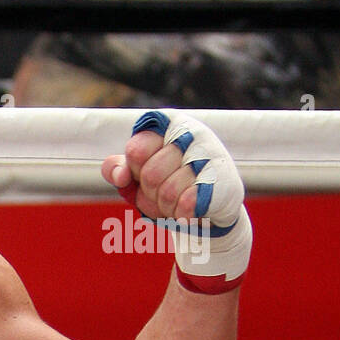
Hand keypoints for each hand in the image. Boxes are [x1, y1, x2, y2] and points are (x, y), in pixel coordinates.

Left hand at [100, 110, 251, 293]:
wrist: (209, 206)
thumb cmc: (166, 182)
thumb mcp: (136, 173)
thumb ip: (116, 168)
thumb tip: (121, 176)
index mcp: (169, 125)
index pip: (135, 151)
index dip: (135, 170)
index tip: (144, 171)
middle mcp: (193, 133)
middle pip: (150, 175)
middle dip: (150, 192)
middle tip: (163, 190)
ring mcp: (210, 156)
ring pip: (167, 193)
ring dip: (166, 206)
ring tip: (178, 199)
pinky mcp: (224, 182)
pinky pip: (186, 205)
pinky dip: (181, 215)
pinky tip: (190, 209)